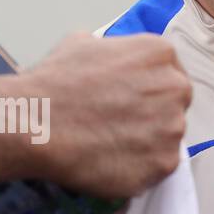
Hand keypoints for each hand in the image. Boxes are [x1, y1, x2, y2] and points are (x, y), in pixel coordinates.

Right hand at [0, 32, 190, 197]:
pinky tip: (111, 163)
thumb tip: (108, 59)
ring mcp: (172, 129)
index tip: (128, 101)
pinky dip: (138, 169)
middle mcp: (176, 88)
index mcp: (160, 53)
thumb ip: (110, 51)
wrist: (37, 123)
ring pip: (167, 138)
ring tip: (110, 146)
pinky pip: (156, 168)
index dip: (147, 89)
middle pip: (174, 104)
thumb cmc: (54, 81)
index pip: (169, 72)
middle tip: (119, 124)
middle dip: (152, 114)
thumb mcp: (81, 44)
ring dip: (146, 142)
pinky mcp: (163, 164)